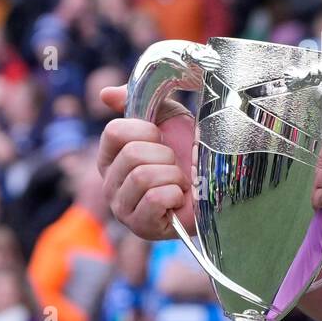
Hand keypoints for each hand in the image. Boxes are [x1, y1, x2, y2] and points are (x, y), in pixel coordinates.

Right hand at [98, 86, 196, 238]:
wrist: (217, 185)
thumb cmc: (189, 152)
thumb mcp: (168, 117)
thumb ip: (137, 100)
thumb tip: (105, 94)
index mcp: (111, 156)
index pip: (114, 132)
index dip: (146, 130)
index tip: (162, 138)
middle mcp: (109, 182)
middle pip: (131, 154)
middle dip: (165, 156)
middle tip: (175, 165)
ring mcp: (122, 208)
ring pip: (142, 176)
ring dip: (172, 176)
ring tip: (179, 183)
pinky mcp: (140, 227)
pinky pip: (153, 199)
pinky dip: (175, 195)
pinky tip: (179, 200)